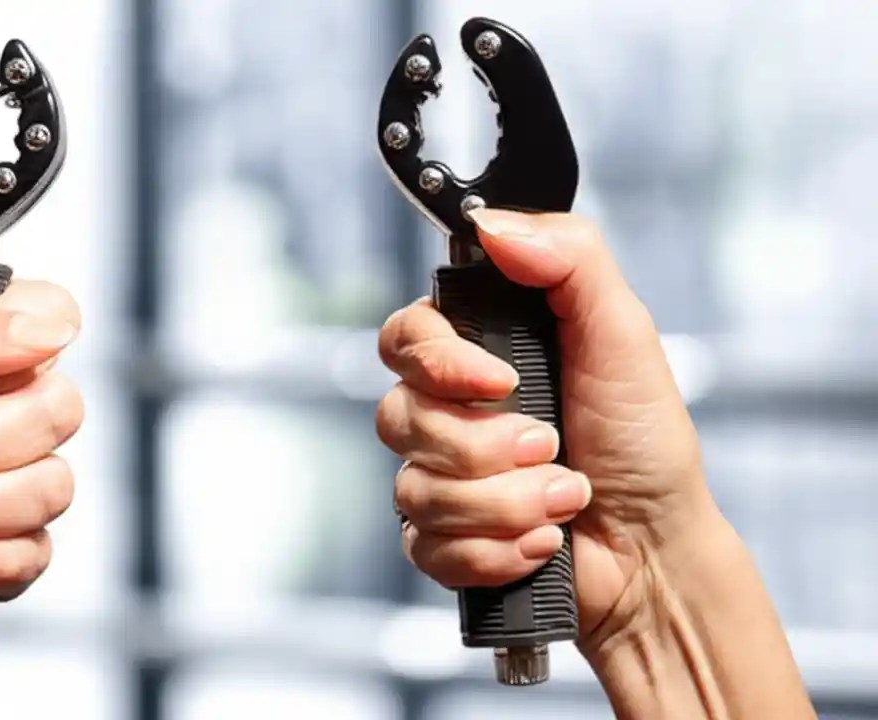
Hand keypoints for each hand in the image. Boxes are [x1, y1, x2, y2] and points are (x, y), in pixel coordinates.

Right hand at [376, 209, 721, 653]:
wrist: (659, 546)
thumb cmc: (644, 440)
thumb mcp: (622, 332)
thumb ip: (568, 258)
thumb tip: (493, 223)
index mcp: (479, 355)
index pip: (405, 339)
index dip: (441, 363)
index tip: (501, 380)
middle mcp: (450, 414)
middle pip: (399, 416)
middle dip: (484, 444)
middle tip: (549, 445)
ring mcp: (440, 480)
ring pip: (415, 488)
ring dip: (505, 502)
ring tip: (563, 499)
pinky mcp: (442, 542)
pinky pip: (426, 546)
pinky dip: (495, 551)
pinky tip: (541, 542)